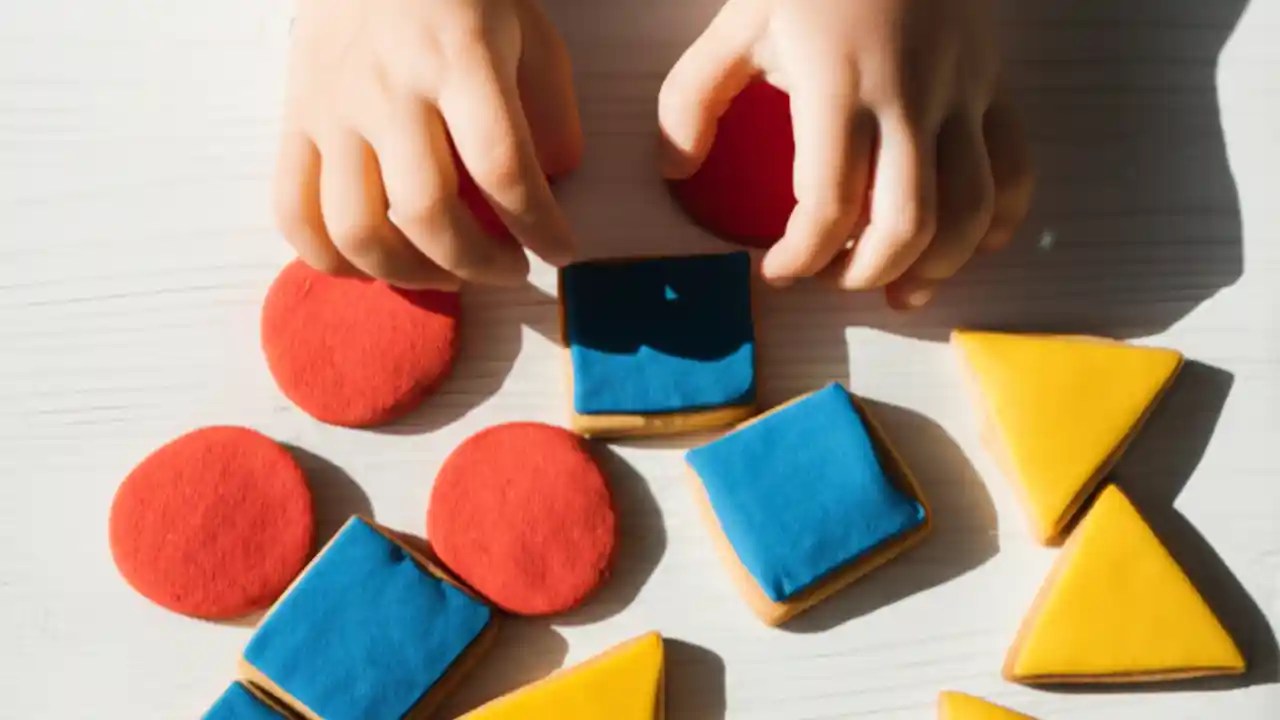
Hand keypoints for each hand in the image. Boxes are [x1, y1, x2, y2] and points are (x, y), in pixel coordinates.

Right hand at [275, 0, 581, 289]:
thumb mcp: (529, 30)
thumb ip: (551, 108)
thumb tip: (554, 183)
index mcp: (460, 60)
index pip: (503, 168)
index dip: (539, 227)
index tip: (561, 250)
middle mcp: (390, 89)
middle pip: (427, 211)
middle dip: (480, 262)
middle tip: (510, 268)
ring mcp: (333, 109)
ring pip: (356, 228)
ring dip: (409, 273)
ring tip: (446, 273)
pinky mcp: (294, 120)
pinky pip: (294, 212)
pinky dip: (331, 260)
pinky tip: (376, 265)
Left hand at [659, 0, 1033, 307]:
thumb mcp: (738, 22)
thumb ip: (693, 96)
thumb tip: (673, 168)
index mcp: (837, 85)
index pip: (825, 203)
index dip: (798, 257)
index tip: (774, 271)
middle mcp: (908, 99)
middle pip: (906, 223)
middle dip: (863, 272)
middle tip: (830, 279)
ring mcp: (961, 94)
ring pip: (971, 209)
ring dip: (936, 266)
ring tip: (898, 290)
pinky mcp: (994, 88)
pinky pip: (1015, 169)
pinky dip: (1000, 222)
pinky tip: (969, 248)